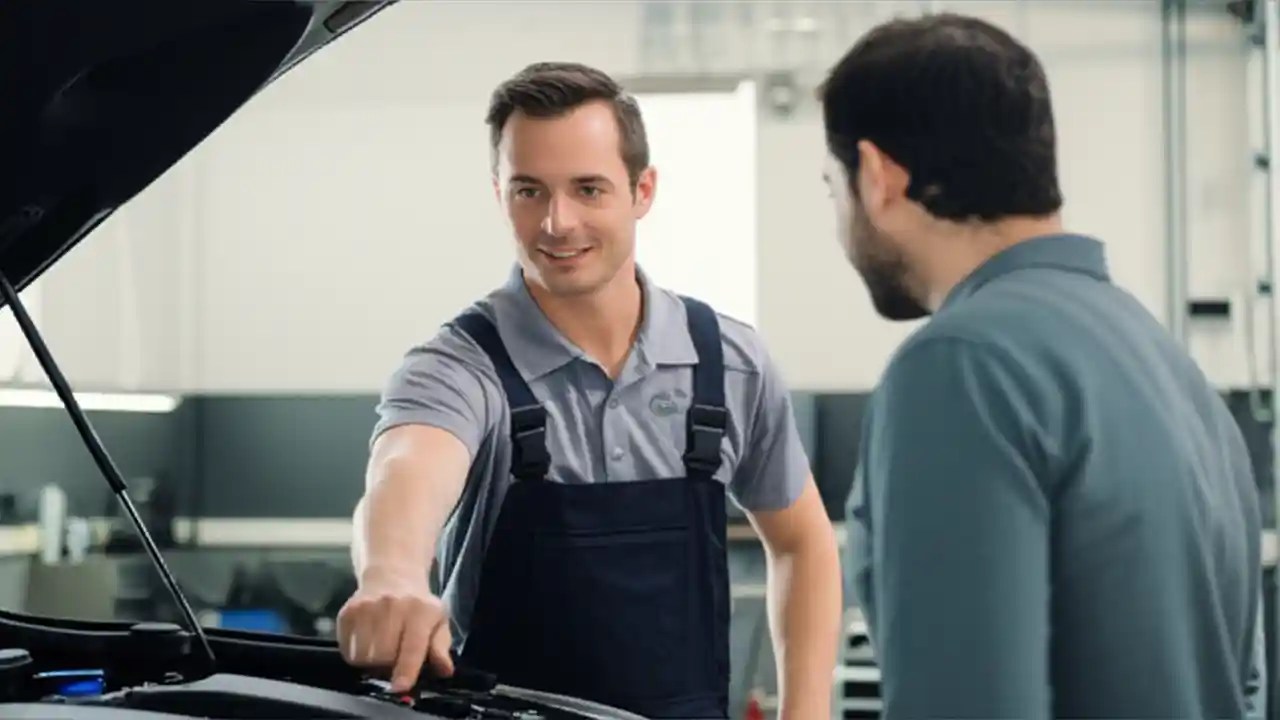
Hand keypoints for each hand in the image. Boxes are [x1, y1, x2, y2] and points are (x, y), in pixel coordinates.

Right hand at [336, 568, 454, 692]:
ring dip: (371, 661)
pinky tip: (367, 642)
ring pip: (363, 656)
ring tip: (381, 649)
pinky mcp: (347, 612)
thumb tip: (445, 670)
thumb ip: (440, 647)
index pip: (412, 646)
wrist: (391, 574)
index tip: (400, 686)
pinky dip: (356, 654)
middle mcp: (392, 606)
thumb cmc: (418, 604)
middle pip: (383, 656)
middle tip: (394, 656)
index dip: (406, 669)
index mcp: (420, 611)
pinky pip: (346, 650)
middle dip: (389, 665)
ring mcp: (367, 608)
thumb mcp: (438, 621)